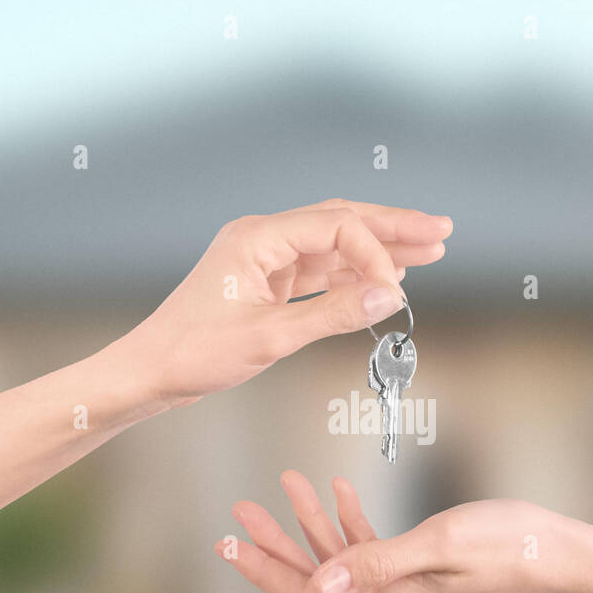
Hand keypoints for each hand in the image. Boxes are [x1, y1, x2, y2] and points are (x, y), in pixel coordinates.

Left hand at [117, 199, 451, 411]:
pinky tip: (382, 280)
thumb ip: (332, 315)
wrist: (150, 372)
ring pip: (333, 244)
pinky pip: (319, 270)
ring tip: (428, 251)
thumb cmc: (194, 354)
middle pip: (340, 221)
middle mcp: (262, 238)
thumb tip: (388, 298)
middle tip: (441, 231)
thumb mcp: (269, 338)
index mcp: (257, 238)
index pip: (335, 226)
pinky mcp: (264, 281)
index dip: (373, 253)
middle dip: (392, 227)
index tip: (395, 292)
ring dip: (378, 250)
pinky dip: (352, 274)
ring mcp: (264, 259)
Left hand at [216, 471, 563, 592]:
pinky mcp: (422, 575)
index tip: (227, 545)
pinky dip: (351, 523)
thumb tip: (320, 583)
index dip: (264, 571)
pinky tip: (340, 490)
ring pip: (342, 563)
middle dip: (275, 546)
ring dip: (311, 526)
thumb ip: (379, 561)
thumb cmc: (510, 542)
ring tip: (285, 483)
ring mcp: (407, 592)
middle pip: (316, 581)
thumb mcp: (442, 541)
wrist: (561, 555)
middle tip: (239, 512)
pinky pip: (372, 553)